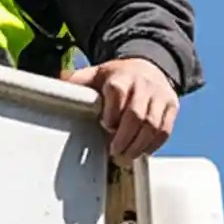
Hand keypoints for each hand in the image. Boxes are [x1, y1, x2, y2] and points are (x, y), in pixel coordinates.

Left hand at [64, 58, 178, 164]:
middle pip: (137, 115)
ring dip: (139, 145)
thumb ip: (77, 83)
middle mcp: (143, 85)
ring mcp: (160, 96)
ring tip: (126, 157)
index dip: (111, 113)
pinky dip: (154, 144)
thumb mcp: (95, 74)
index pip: (117, 93)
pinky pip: (165, 130)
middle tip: (114, 151)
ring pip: (153, 125)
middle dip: (125, 137)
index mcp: (121, 77)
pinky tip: (142, 152)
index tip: (104, 126)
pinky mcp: (172, 106)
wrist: (147, 66)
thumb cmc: (116, 77)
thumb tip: (51, 91)